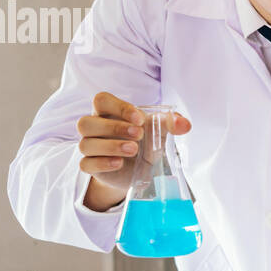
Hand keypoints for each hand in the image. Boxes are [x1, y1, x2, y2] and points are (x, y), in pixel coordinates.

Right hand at [78, 92, 190, 210]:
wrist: (139, 170)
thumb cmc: (144, 143)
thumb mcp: (158, 131)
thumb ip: (170, 123)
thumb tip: (185, 124)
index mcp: (108, 113)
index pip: (101, 100)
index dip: (118, 107)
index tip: (140, 119)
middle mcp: (95, 128)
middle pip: (86, 122)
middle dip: (113, 128)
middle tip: (138, 135)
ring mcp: (90, 147)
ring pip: (85, 144)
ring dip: (110, 146)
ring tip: (133, 150)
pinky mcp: (91, 166)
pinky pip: (85, 164)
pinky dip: (102, 163)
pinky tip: (119, 163)